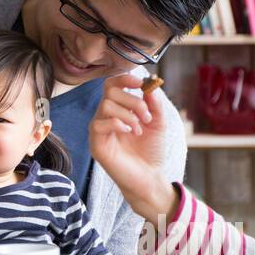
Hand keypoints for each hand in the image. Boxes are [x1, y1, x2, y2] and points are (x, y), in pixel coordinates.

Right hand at [88, 76, 177, 222]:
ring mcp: (99, 129)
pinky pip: (99, 124)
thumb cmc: (150, 150)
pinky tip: (130, 133)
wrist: (149, 176)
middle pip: (110, 91)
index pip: (112, 85)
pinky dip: (117, 124)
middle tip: (147, 117)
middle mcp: (106, 116)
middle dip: (133, 101)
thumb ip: (154, 104)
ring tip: (139, 130)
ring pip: (106, 106)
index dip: (123, 78)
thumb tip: (149, 84)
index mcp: (119, 108)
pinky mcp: (96, 143)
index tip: (139, 82)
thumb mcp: (158, 123)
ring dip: (128, 115)